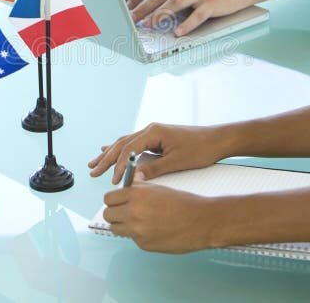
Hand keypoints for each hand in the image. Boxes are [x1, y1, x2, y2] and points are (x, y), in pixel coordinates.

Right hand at [88, 123, 228, 183]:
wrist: (218, 140)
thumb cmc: (201, 148)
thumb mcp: (177, 162)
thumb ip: (153, 169)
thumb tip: (134, 178)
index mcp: (154, 132)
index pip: (129, 149)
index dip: (118, 165)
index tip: (112, 180)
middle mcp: (151, 129)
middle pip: (122, 144)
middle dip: (106, 158)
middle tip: (92, 170)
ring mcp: (153, 132)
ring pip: (125, 143)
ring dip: (110, 154)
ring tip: (95, 163)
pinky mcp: (157, 138)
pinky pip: (133, 143)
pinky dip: (121, 150)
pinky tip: (111, 151)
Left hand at [103, 183, 216, 252]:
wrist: (200, 221)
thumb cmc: (183, 203)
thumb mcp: (157, 188)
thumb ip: (138, 187)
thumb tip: (127, 183)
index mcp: (136, 195)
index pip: (109, 198)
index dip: (114, 199)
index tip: (117, 201)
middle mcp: (133, 212)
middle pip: (108, 214)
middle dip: (115, 212)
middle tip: (124, 211)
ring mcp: (137, 231)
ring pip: (115, 229)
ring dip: (122, 225)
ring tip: (137, 221)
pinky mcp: (143, 244)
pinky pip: (132, 238)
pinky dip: (138, 235)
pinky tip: (152, 229)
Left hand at [127, 0, 252, 35]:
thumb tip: (150, 2)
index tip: (127, 7)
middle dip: (142, 8)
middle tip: (131, 20)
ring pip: (174, 2)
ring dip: (159, 15)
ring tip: (148, 26)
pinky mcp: (212, 3)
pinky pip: (197, 15)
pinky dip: (186, 25)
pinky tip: (178, 33)